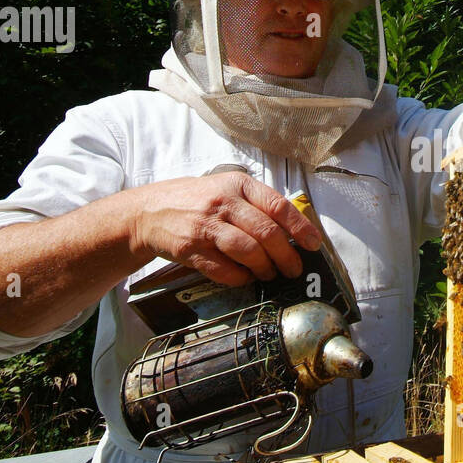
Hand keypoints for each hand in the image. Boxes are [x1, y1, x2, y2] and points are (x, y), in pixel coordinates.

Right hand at [130, 172, 323, 285]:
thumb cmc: (197, 200)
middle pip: (266, 232)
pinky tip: (245, 277)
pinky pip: (224, 269)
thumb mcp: (227, 188)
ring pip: (247, 251)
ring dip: (265, 268)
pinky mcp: (191, 249)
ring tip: (270, 274)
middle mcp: (223, 203)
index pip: (277, 206)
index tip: (313, 244)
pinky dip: (240, 278)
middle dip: (286, 256)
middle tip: (293, 268)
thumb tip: (294, 229)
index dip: (300, 228)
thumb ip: (256, 204)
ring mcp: (205, 226)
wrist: (150, 211)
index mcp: (237, 185)